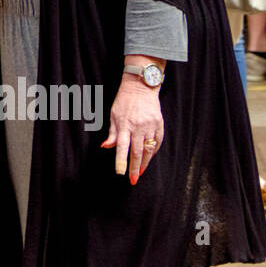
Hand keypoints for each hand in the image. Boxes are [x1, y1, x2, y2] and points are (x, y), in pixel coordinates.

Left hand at [100, 65, 163, 184]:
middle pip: (137, 152)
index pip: (122, 147)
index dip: (121, 161)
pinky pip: (158, 142)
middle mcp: (138, 126)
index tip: (120, 173)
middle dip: (135, 167)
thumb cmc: (124, 101)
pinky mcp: (159, 124)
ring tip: (141, 173)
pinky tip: (149, 158)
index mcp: (124, 124)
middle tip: (133, 180)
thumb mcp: (113, 115)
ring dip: (145, 163)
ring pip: (149, 149)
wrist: (141, 86)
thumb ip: (112, 133)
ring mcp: (150, 125)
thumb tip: (106, 147)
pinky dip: (153, 152)